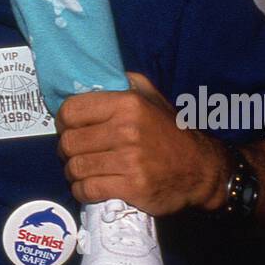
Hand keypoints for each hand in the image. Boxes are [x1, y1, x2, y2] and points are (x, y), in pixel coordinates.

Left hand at [55, 72, 226, 214]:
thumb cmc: (172, 132)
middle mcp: (126, 130)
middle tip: (75, 153)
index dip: (63, 121)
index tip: (68, 128)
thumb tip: (96, 73)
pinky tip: (88, 187)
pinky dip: (81, 191)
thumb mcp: (152, 97)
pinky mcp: (132, 187)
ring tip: (81, 171)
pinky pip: (87, 189)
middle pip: (70, 142)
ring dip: (73, 172)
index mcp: (127, 104)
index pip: (72, 110)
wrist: (202, 169)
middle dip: (66, 150)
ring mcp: (129, 161)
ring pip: (76, 168)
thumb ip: (126, 83)